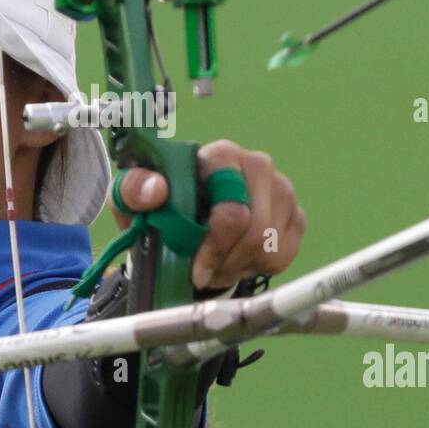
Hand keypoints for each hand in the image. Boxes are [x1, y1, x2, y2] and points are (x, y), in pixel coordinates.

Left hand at [110, 140, 305, 292]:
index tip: (195, 269)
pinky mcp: (295, 215)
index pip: (232, 205)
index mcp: (221, 155)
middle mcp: (258, 165)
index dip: (214, 244)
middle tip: (202, 272)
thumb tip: (157, 189)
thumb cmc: (160, 210)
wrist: (184, 226)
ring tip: (214, 264)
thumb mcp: (133, 202)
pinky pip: (283, 256)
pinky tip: (235, 260)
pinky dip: (256, 268)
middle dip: (226, 261)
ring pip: (269, 247)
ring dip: (237, 267)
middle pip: (255, 230)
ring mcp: (281, 190)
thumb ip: (134, 190)